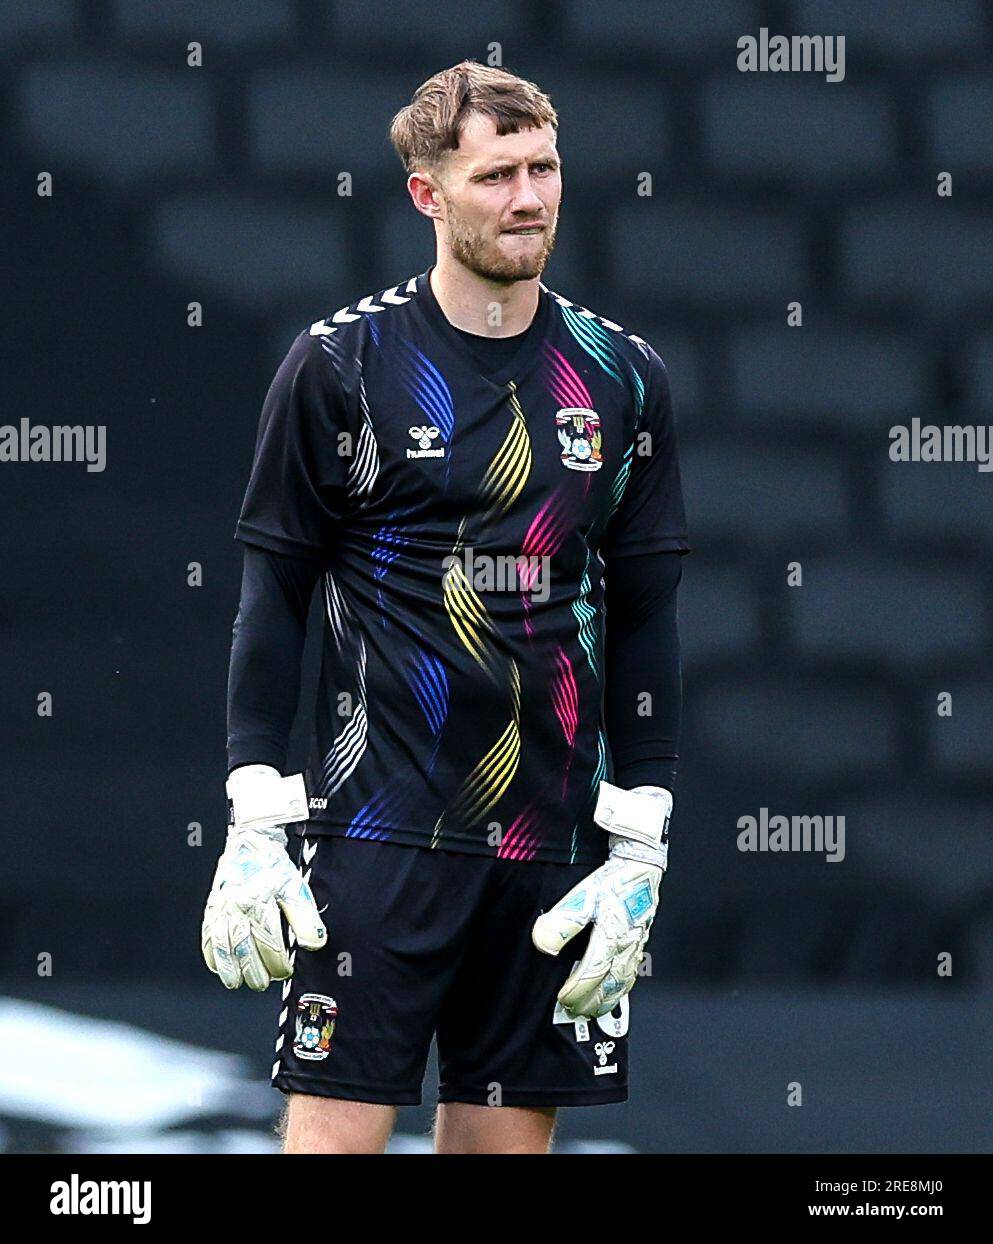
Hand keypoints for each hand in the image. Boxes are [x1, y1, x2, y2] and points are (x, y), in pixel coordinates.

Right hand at [201, 765, 325, 990]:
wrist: (250, 843)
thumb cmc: (274, 867)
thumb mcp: (296, 889)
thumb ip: (306, 920)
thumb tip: (314, 944)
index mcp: (260, 903)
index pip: (269, 944)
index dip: (278, 963)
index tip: (285, 970)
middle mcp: (237, 908)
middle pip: (244, 952)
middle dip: (255, 973)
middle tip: (265, 981)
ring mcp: (220, 910)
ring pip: (222, 950)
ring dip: (231, 971)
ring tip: (241, 982)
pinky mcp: (211, 910)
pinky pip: (207, 940)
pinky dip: (213, 957)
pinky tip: (220, 967)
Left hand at [532, 783, 669, 1017]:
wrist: (641, 862)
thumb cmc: (614, 878)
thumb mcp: (582, 896)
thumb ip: (563, 921)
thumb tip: (544, 943)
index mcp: (611, 936)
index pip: (592, 974)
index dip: (577, 991)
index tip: (563, 999)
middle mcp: (626, 945)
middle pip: (610, 985)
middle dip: (591, 1002)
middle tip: (574, 1011)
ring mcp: (636, 944)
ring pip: (623, 982)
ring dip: (607, 999)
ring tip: (592, 1009)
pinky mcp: (640, 939)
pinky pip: (632, 972)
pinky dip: (621, 987)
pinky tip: (614, 990)